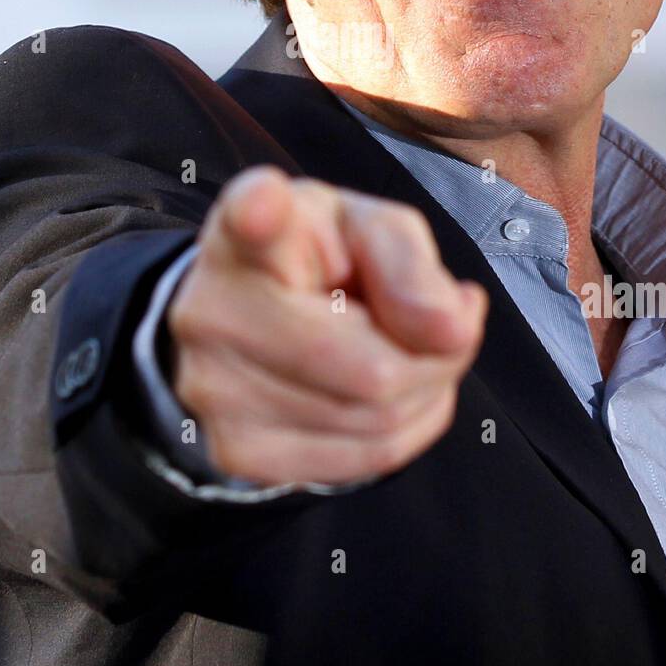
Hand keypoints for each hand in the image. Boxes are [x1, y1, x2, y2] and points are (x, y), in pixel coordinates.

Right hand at [165, 164, 487, 486]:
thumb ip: (412, 264)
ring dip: (425, 391)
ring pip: (377, 423)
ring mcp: (215, 389)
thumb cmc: (318, 259)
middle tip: (442, 324)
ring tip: (409, 350)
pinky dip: (406, 428)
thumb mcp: (370, 229)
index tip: (263, 205)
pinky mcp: (236, 451)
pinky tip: (392, 390)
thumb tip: (452, 331)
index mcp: (247, 229)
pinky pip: (366, 460)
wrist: (252, 315)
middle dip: (435, 356)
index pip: (248, 217)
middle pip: (372, 369)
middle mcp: (213, 308)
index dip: (259, 212)